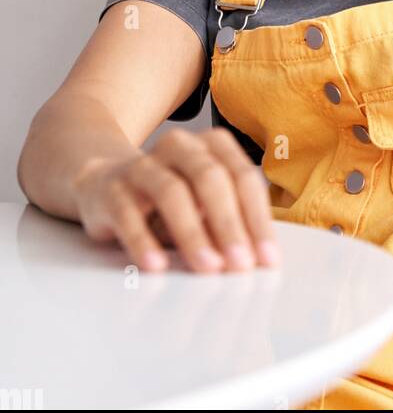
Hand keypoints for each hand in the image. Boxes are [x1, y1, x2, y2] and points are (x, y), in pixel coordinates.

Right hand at [71, 126, 281, 274]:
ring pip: (171, 192)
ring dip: (193, 233)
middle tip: (241, 264)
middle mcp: (180, 147)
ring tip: (208, 267)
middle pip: (211, 179)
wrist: (104, 182)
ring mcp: (143, 165)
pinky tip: (157, 265)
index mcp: (212, 145)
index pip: (243, 178)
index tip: (267, 259)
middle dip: (230, 224)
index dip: (258, 219)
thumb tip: (258, 259)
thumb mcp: (204, 206)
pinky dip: (144, 241)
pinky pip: (128, 213)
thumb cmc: (168, 199)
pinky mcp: (110, 188)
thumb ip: (229, 223)